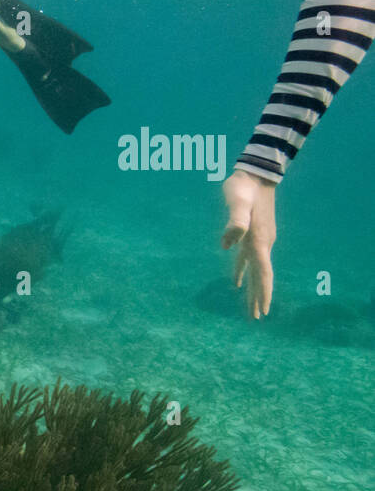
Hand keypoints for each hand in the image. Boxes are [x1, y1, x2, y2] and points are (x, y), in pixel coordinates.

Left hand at [221, 171, 276, 317]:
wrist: (255, 173)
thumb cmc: (243, 187)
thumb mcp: (237, 203)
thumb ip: (234, 222)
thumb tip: (227, 244)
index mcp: (259, 241)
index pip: (263, 273)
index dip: (262, 292)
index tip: (262, 311)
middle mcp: (263, 244)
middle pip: (262, 277)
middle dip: (259, 297)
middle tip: (256, 317)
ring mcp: (259, 239)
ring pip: (256, 270)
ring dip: (253, 288)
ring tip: (251, 306)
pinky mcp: (253, 234)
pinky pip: (248, 259)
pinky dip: (243, 272)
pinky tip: (237, 282)